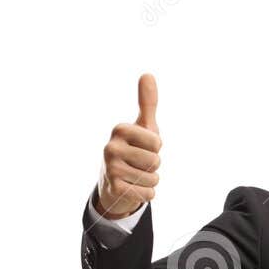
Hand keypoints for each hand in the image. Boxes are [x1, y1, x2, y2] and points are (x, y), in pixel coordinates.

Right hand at [97, 73, 162, 218]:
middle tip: (138, 163)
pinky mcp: (114, 189)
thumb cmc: (134, 150)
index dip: (156, 148)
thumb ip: (147, 103)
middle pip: (155, 161)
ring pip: (153, 178)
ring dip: (150, 180)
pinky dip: (146, 194)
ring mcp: (111, 169)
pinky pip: (148, 194)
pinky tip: (133, 188)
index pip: (157, 142)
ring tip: (135, 175)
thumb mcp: (143, 126)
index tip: (143, 147)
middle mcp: (111, 147)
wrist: (114, 183)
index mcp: (120, 129)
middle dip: (153, 166)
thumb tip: (148, 74)